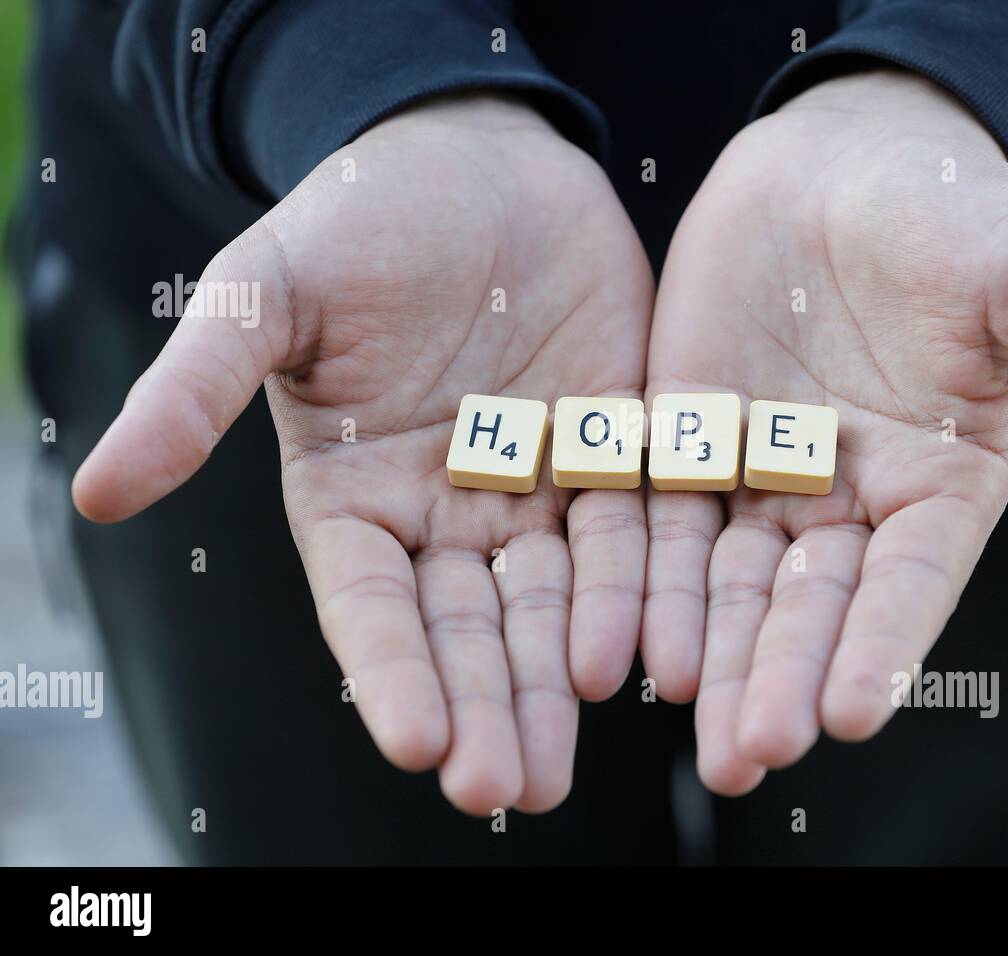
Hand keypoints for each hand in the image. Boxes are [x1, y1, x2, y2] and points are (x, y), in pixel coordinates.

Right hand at [73, 96, 653, 813]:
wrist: (475, 159)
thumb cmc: (357, 217)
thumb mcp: (268, 292)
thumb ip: (198, 391)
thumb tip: (97, 494)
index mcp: (357, 498)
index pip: (373, 607)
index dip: (394, 675)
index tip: (423, 744)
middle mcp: (449, 514)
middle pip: (470, 630)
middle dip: (491, 708)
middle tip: (512, 788)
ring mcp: (538, 488)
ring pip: (557, 601)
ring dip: (568, 677)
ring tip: (579, 754)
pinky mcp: (616, 450)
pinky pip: (637, 530)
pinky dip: (646, 589)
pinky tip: (665, 648)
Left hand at [642, 71, 1007, 794]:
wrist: (847, 152)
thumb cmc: (960, 211)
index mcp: (939, 486)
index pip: (908, 584)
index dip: (878, 646)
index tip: (844, 713)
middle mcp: (848, 500)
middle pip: (808, 604)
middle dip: (777, 676)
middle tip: (746, 752)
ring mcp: (761, 475)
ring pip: (728, 580)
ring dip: (706, 651)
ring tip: (680, 720)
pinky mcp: (689, 439)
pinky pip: (658, 516)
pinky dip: (641, 574)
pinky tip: (617, 633)